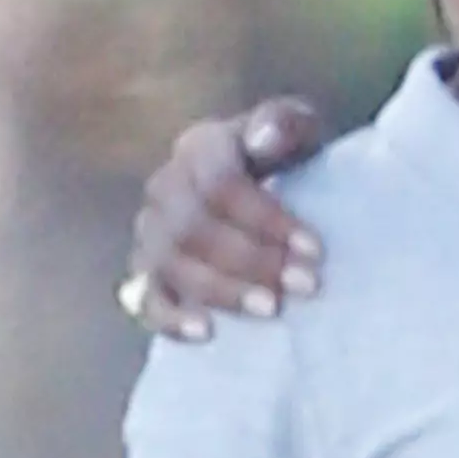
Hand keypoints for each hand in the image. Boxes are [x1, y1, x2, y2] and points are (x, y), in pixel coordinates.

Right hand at [123, 99, 329, 338]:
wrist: (269, 190)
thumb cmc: (289, 161)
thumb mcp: (299, 131)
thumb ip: (284, 123)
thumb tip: (262, 139)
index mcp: (200, 147)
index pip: (221, 185)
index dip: (267, 219)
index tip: (315, 249)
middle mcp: (166, 187)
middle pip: (193, 227)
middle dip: (252, 260)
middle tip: (305, 286)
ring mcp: (151, 233)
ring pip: (169, 263)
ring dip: (222, 290)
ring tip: (272, 310)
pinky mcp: (147, 274)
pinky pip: (144, 299)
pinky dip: (170, 318)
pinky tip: (206, 334)